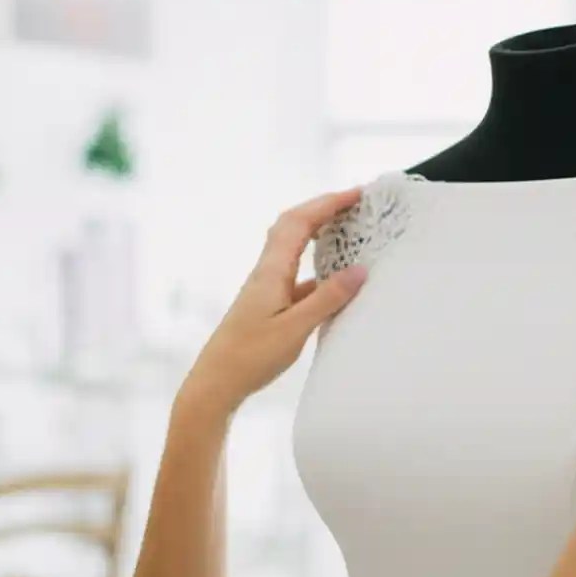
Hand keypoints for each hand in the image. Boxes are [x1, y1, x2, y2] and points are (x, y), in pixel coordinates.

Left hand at [182, 187, 369, 411]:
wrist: (216, 383)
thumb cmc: (250, 357)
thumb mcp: (295, 329)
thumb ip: (328, 299)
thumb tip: (359, 270)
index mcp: (271, 271)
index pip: (300, 222)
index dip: (328, 203)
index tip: (357, 194)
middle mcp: (267, 272)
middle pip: (293, 225)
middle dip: (322, 207)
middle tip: (354, 202)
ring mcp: (267, 287)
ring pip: (293, 247)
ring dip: (318, 231)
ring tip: (347, 229)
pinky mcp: (269, 304)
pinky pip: (297, 272)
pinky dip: (317, 265)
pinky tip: (334, 277)